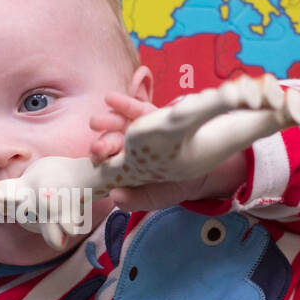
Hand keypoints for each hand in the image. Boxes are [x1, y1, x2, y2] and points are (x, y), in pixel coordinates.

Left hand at [92, 94, 214, 209]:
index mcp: (125, 167)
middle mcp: (129, 148)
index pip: (108, 162)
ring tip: (97, 122)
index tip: (96, 158)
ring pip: (120, 124)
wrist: (203, 171)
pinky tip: (111, 99)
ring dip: (108, 122)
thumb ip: (134, 200)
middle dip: (103, 143)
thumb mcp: (155, 198)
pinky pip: (137, 110)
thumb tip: (114, 197)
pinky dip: (124, 104)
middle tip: (98, 147)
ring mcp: (141, 130)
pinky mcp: (154, 116)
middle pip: (112, 142)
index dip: (100, 160)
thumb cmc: (174, 187)